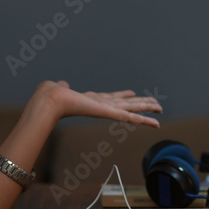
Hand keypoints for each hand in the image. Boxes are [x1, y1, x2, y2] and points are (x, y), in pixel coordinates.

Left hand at [32, 81, 161, 127]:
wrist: (49, 100)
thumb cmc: (49, 95)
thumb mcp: (58, 88)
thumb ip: (62, 86)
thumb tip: (61, 84)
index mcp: (91, 99)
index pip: (111, 98)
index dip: (123, 96)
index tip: (132, 93)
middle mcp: (101, 105)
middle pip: (126, 105)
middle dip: (141, 104)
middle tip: (156, 105)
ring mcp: (106, 110)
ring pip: (131, 110)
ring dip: (146, 109)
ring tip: (160, 109)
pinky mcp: (108, 113)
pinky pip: (130, 118)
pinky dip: (144, 121)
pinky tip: (156, 124)